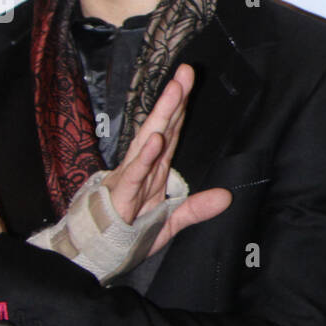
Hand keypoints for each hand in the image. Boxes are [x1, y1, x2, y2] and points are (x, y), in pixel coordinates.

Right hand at [102, 63, 230, 255]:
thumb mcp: (171, 222)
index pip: (172, 133)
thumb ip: (197, 209)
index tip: (190, 81)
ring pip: (148, 141)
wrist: (97, 254)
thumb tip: (227, 197)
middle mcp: (144, 167)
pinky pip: (135, 172)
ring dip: (162, 116)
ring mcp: (131, 177)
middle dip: (174, 100)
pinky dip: (145, 156)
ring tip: (175, 92)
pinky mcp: (122, 193)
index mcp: (156, 171)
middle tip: (185, 72)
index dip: (182, 108)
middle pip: (162, 128)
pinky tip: (154, 139)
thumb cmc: (129, 234)